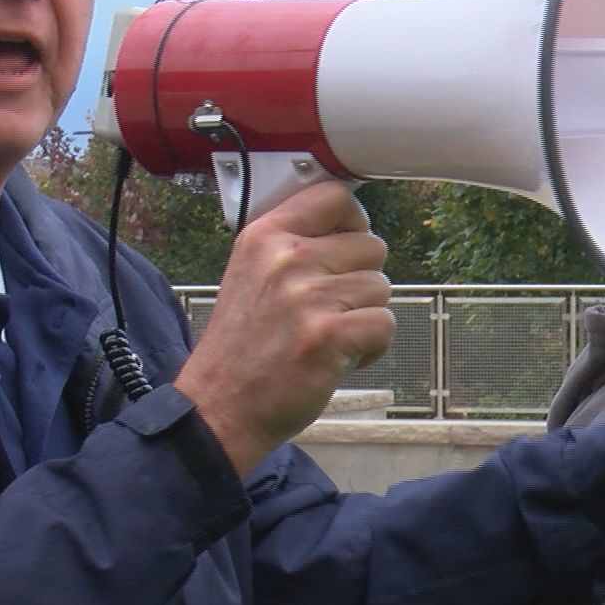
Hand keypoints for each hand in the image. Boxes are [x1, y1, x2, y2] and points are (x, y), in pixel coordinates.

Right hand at [175, 181, 393, 474]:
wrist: (220, 408)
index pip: (335, 196)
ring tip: (330, 336)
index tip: (346, 245)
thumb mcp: (250, 274)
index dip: (353, 221)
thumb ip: (292, 245)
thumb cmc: (242, 346)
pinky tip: (342, 357)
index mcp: (264, 236)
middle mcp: (286, 259)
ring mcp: (308, 297)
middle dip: (361, 280)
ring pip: (381, 287)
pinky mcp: (328, 336)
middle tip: (332, 308)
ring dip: (365, 316)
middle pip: (371, 245)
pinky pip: (384, 323)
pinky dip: (373, 347)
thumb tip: (350, 225)